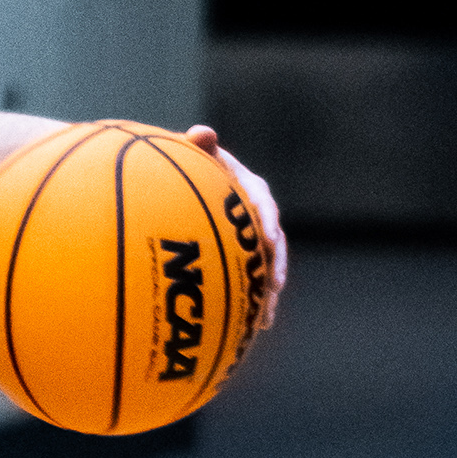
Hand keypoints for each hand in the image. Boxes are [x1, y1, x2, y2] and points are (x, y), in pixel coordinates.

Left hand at [185, 125, 287, 328]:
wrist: (183, 183)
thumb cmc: (188, 164)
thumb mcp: (195, 154)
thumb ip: (199, 146)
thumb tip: (202, 131)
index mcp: (249, 188)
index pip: (264, 203)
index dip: (269, 223)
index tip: (270, 241)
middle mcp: (256, 214)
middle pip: (272, 241)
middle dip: (275, 265)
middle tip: (274, 286)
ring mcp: (251, 236)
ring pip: (265, 265)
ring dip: (267, 291)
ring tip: (265, 316)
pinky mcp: (241, 254)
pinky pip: (251, 278)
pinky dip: (254, 300)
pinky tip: (254, 326)